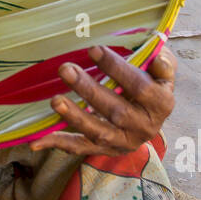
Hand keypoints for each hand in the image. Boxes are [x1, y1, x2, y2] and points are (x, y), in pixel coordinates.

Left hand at [29, 44, 176, 156]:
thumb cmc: (153, 84)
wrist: (151, 116)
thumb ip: (162, 63)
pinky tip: (37, 141)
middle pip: (116, 111)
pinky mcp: (106, 150)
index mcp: (161, 104)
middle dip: (89, 90)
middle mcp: (145, 127)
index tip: (93, 49)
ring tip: (55, 100)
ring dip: (75, 116)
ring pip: (98, 132)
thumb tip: (157, 55)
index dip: (116, 69)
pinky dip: (59, 144)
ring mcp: (124, 142)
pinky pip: (81, 148)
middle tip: (66, 69)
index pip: (139, 87)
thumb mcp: (163, 71)